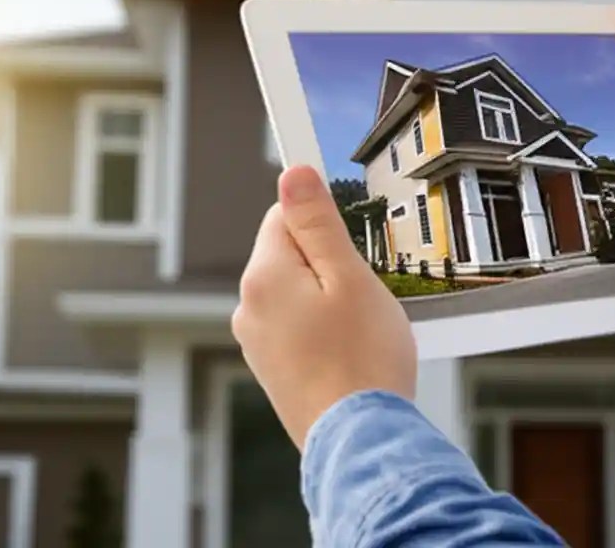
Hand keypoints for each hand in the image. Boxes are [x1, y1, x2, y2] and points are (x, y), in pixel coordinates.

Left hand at [232, 166, 417, 448]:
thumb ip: (318, 224)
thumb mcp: (349, 276)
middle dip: (329, 265)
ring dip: (328, 301)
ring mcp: (257, 343)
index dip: (324, 222)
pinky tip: (351, 352)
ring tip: (361, 330)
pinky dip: (324, 332)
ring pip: (296, 294)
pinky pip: (298, 329)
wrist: (360, 439)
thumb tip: (293, 175)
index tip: (353, 240)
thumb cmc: (363, 360)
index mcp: (264, 276)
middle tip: (365, 293)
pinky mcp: (272, 370)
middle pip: (290, 256)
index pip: (284, 215)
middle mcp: (249, 307)